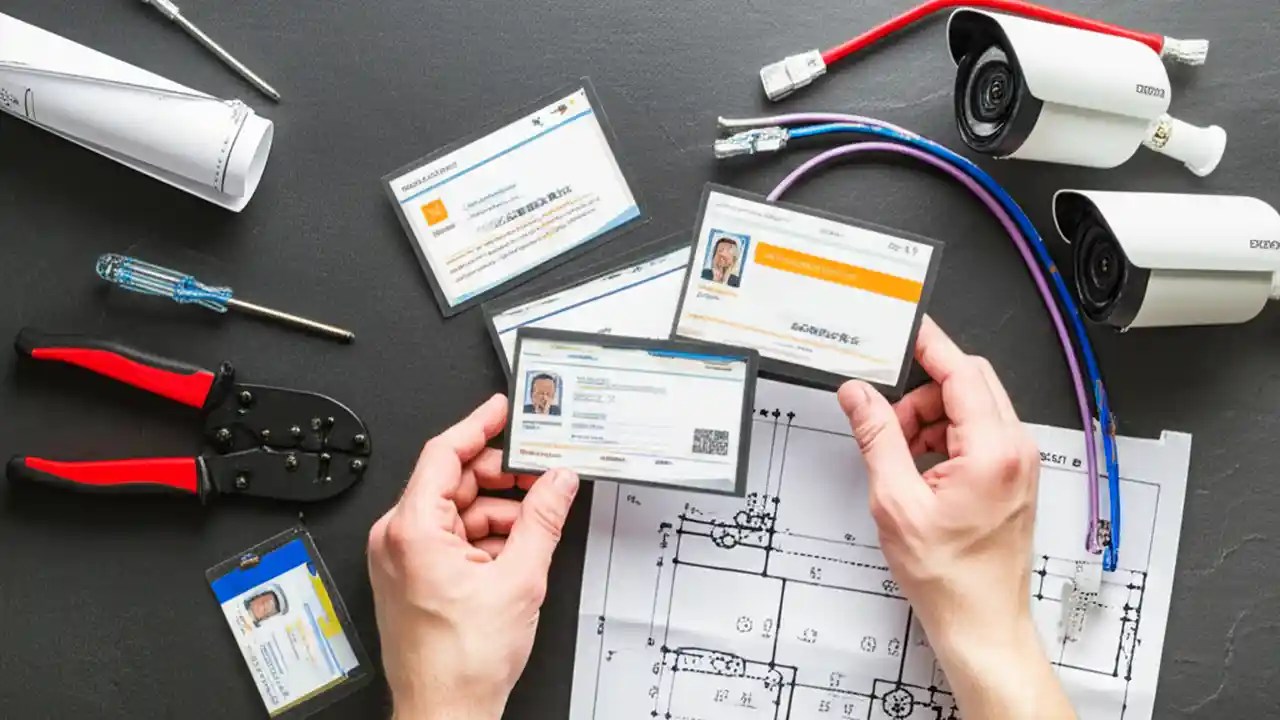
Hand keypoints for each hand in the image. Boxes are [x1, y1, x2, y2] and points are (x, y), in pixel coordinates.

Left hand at [367, 395, 579, 719]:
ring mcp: (401, 557)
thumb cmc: (462, 661)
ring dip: (496, 509)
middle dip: (499, 476)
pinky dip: (484, 534)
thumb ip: (543, 520)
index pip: (443, 453)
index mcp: (412, 530)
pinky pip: (450, 536)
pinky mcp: (411, 574)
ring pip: (455, 509)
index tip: (500, 410)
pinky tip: (516, 542)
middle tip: (538, 471)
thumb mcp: (520, 579)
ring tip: (536, 516)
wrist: (446, 710)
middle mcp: (397, 539)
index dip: (478, 425)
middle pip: (451, 481)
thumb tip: (558, 483)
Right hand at [838, 317, 1072, 718]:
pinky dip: (943, 437)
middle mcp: (1015, 450)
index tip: (904, 330)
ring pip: (970, 406)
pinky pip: (976, 432)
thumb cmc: (950, 576)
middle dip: (922, 390)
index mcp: (993, 450)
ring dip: (930, 416)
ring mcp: (1018, 462)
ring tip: (901, 453)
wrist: (980, 621)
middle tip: (886, 414)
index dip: (928, 344)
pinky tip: (919, 467)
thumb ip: (876, 437)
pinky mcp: (1011, 475)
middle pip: (968, 382)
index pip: (961, 370)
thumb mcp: (896, 502)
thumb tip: (860, 395)